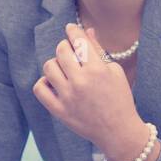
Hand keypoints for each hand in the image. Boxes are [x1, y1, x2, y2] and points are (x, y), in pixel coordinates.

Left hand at [32, 23, 141, 155]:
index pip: (79, 41)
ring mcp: (67, 97)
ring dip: (56, 63)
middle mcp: (80, 82)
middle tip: (71, 51)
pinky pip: (39, 88)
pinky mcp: (59, 110)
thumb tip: (87, 31)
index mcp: (98, 70)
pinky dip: (45, 82)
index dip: (73, 31)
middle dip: (65, 46)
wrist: (118, 131)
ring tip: (64, 69)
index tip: (71, 28)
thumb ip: (99, 51)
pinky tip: (55, 83)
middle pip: (61, 50)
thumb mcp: (115, 72)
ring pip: (49, 67)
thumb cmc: (120, 99)